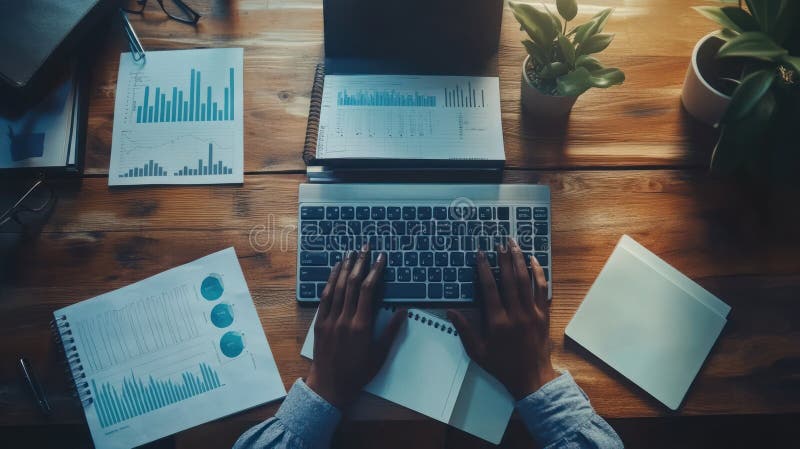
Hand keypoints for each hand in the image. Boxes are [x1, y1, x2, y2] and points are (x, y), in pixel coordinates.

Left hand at [306, 245, 405, 407]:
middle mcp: (344, 318)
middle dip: (360, 262)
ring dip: (344, 267)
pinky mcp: (320, 322)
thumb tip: (402, 311)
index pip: (369, 290)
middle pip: (352, 283)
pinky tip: (334, 271)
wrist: (330, 386)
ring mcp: (330, 319)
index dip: (375, 271)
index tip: (381, 258)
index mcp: (361, 325)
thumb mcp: (380, 354)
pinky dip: (330, 281)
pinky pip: (325, 297)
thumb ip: (391, 331)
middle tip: (365, 246)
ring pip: (337, 287)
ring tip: (350, 252)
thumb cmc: (358, 373)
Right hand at [448, 238, 556, 399]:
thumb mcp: (477, 352)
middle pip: (509, 279)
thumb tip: (450, 311)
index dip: (484, 269)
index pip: (489, 288)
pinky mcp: (544, 315)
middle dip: (504, 258)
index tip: (480, 254)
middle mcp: (516, 314)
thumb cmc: (502, 365)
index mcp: (497, 322)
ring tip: (514, 244)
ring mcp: (532, 313)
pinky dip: (538, 273)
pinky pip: (542, 290)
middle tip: (499, 242)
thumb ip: (464, 330)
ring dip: (520, 260)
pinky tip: (534, 261)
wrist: (531, 378)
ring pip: (526, 281)